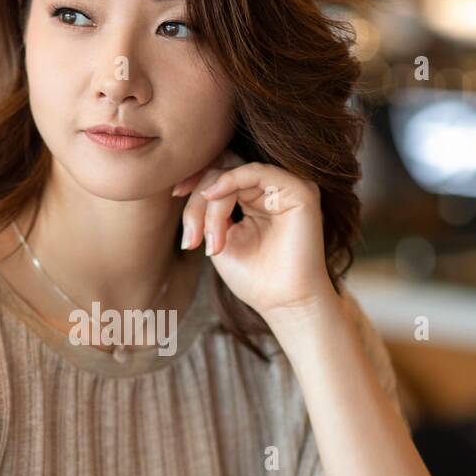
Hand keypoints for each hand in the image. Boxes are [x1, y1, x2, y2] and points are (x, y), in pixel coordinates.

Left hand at [172, 147, 334, 320]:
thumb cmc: (253, 278)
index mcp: (254, 198)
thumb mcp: (219, 238)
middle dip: (198, 200)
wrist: (283, 304)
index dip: (195, 180)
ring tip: (207, 238)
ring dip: (212, 204)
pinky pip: (258, 171)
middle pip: (223, 170)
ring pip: (235, 172)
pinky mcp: (300, 191)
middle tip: (192, 238)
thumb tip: (189, 187)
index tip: (175, 195)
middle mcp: (271, 189)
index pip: (220, 175)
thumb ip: (207, 210)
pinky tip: (213, 195)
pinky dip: (231, 180)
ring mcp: (286, 188)